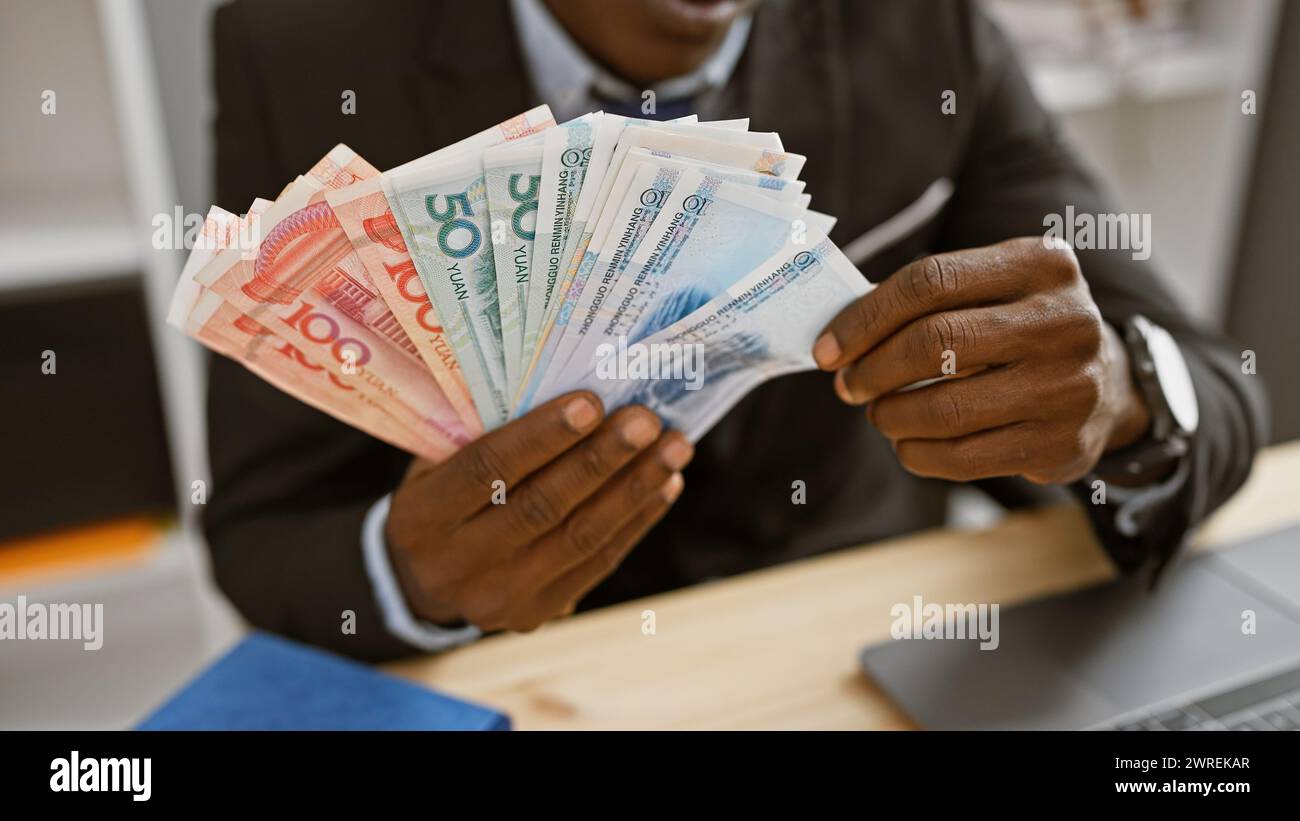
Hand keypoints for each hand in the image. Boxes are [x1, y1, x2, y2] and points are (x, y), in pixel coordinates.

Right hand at [385, 392, 691, 631]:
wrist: (424, 577)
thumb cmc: (443, 491)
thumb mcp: (438, 460)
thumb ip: (484, 431)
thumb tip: (568, 387)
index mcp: (421, 516)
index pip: (486, 469)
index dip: (540, 436)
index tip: (591, 402)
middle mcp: (455, 564)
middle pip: (541, 507)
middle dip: (601, 460)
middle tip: (647, 420)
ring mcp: (498, 596)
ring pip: (579, 538)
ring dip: (634, 489)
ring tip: (673, 449)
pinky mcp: (537, 613)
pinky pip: (597, 562)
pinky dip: (636, 520)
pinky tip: (665, 484)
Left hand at [813, 237, 1150, 484]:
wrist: (1110, 385)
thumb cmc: (1022, 330)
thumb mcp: (994, 289)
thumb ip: (930, 300)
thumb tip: (839, 337)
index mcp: (1040, 263)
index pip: (930, 282)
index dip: (865, 318)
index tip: (827, 349)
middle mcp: (1064, 320)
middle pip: (934, 342)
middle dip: (872, 370)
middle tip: (848, 386)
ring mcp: (1068, 386)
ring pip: (944, 409)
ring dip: (890, 417)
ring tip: (880, 414)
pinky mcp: (1062, 444)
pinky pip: (963, 457)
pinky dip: (917, 454)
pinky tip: (907, 444)